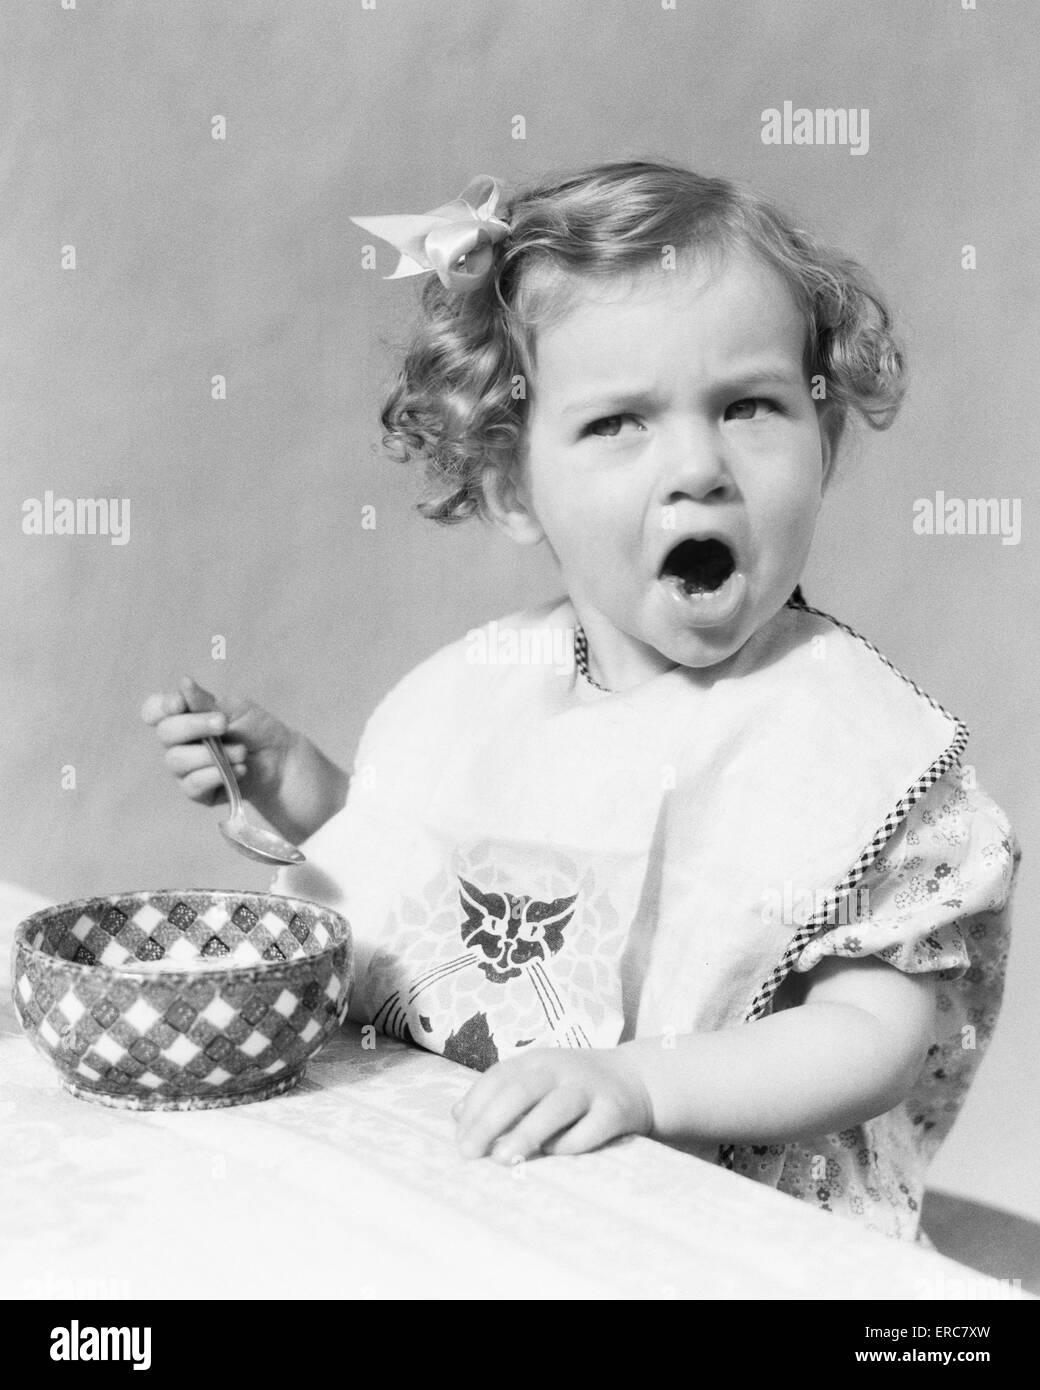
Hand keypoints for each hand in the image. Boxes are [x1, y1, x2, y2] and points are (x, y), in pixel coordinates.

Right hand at [141, 675, 294, 814]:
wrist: (281, 761)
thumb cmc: (256, 730)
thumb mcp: (235, 709)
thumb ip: (206, 701)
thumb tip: (184, 682)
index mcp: (183, 716)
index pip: (153, 710)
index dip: (162, 707)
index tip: (180, 704)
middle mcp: (178, 742)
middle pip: (165, 733)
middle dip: (195, 726)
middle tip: (224, 724)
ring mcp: (185, 768)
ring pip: (177, 760)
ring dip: (212, 754)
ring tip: (241, 751)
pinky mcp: (197, 791)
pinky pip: (193, 784)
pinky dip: (217, 774)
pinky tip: (240, 769)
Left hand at [452, 1047, 652, 1163]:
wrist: (636, 1079)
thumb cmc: (573, 1085)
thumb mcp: (536, 1079)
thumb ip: (498, 1093)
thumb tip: (456, 1115)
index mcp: (537, 1060)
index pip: (498, 1078)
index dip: (475, 1107)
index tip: (459, 1138)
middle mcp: (561, 1069)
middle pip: (521, 1090)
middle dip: (491, 1120)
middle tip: (469, 1151)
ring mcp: (590, 1088)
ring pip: (556, 1107)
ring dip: (526, 1133)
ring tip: (503, 1159)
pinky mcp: (615, 1110)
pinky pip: (591, 1129)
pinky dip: (570, 1144)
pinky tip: (553, 1156)